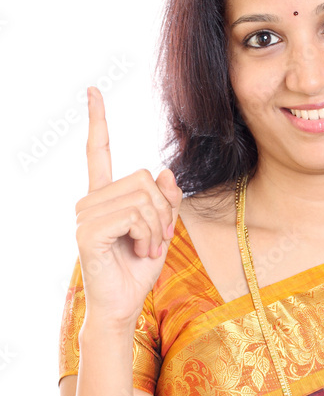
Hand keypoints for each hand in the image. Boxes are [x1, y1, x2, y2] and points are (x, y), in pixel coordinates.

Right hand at [74, 86, 182, 327]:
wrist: (123, 305)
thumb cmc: (138, 268)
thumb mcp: (162, 228)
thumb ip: (166, 200)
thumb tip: (165, 171)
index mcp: (104, 196)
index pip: (98, 151)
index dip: (97, 120)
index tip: (93, 90)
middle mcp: (90, 201)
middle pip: (143, 179)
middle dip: (162, 212)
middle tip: (155, 240)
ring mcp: (86, 216)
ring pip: (143, 198)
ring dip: (157, 228)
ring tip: (146, 249)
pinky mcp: (89, 232)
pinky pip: (134, 217)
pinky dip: (147, 236)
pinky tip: (139, 253)